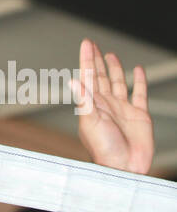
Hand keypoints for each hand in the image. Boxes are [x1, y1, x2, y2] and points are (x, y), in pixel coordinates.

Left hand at [73, 39, 152, 174]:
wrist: (124, 168)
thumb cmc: (104, 149)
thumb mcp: (90, 122)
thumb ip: (84, 100)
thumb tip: (72, 80)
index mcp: (93, 104)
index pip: (89, 76)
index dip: (87, 59)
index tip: (86, 43)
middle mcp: (107, 104)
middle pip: (101, 76)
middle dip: (97, 60)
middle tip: (93, 45)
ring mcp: (122, 109)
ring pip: (118, 82)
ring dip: (114, 69)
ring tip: (110, 55)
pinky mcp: (139, 115)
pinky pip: (140, 94)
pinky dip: (139, 82)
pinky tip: (138, 71)